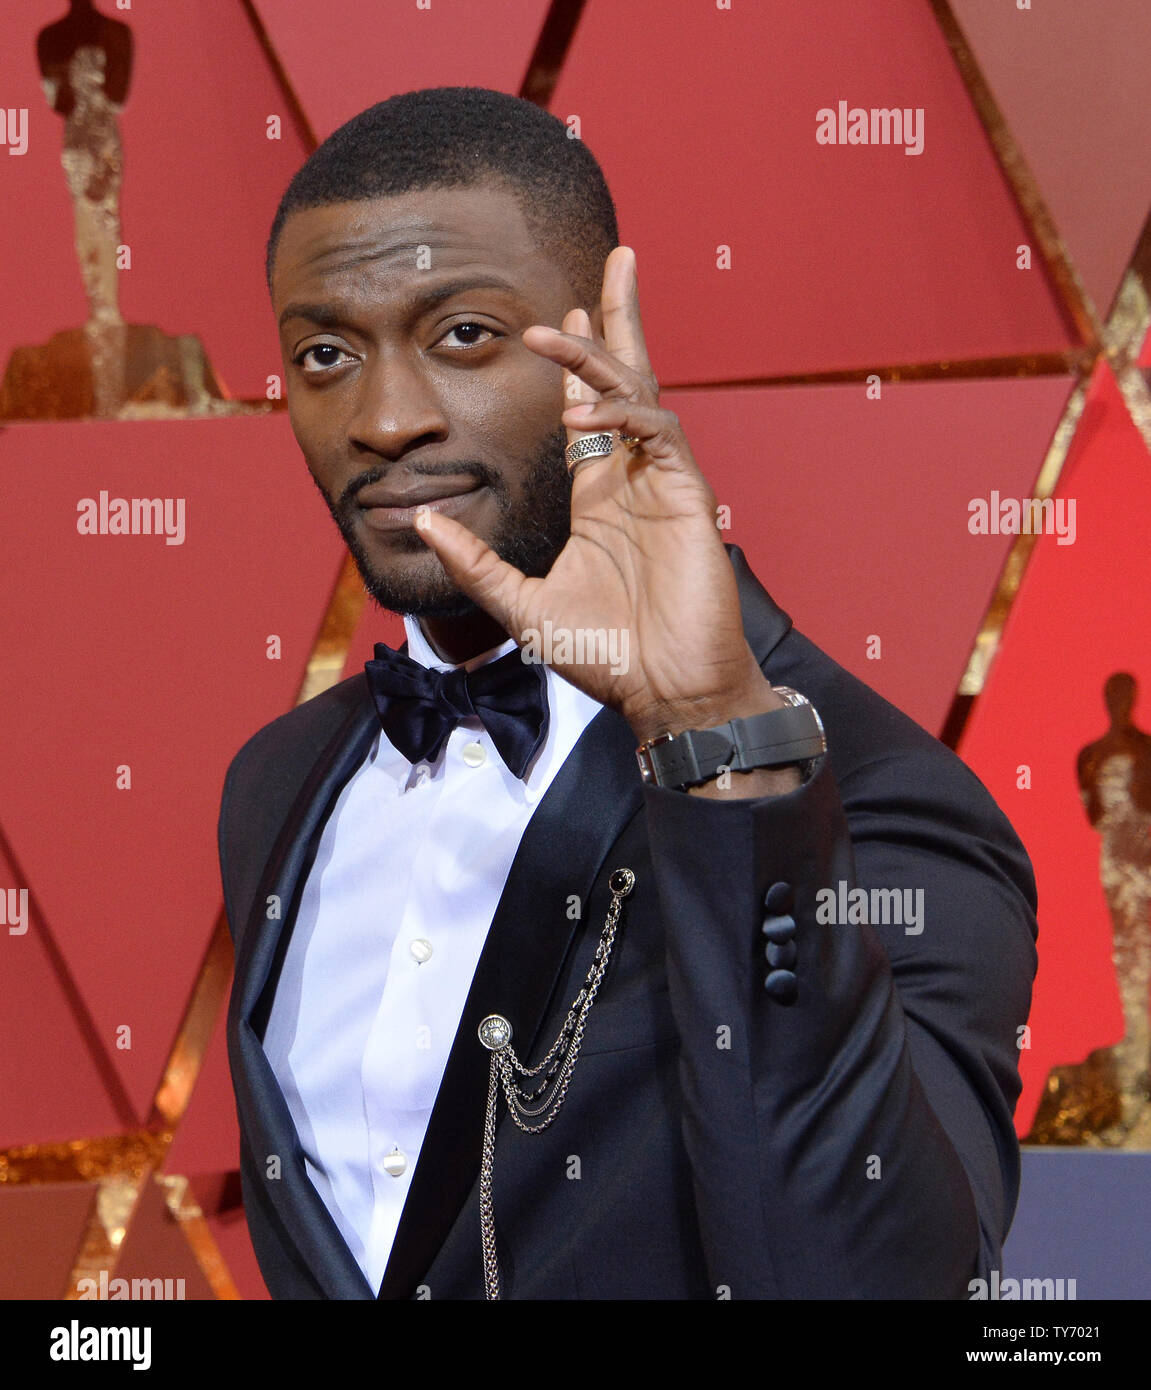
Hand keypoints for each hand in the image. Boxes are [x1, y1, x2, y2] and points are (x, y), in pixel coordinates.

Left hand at [413, 245, 779, 744]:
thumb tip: (420, 523)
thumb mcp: (520, 606)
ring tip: (556, 325)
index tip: (555, 320)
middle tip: (615, 259)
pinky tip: (584, 412)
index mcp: (599, 498)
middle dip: (620, 319)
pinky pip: (658, 432)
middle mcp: (631, 478)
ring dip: (601, 352)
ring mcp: (664, 482)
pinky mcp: (690, 494)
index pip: (587, 412)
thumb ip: (475, 564)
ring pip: (640, 391)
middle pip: (628, 379)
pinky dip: (623, 413)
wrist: (665, 692)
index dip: (574, 365)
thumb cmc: (606, 655)